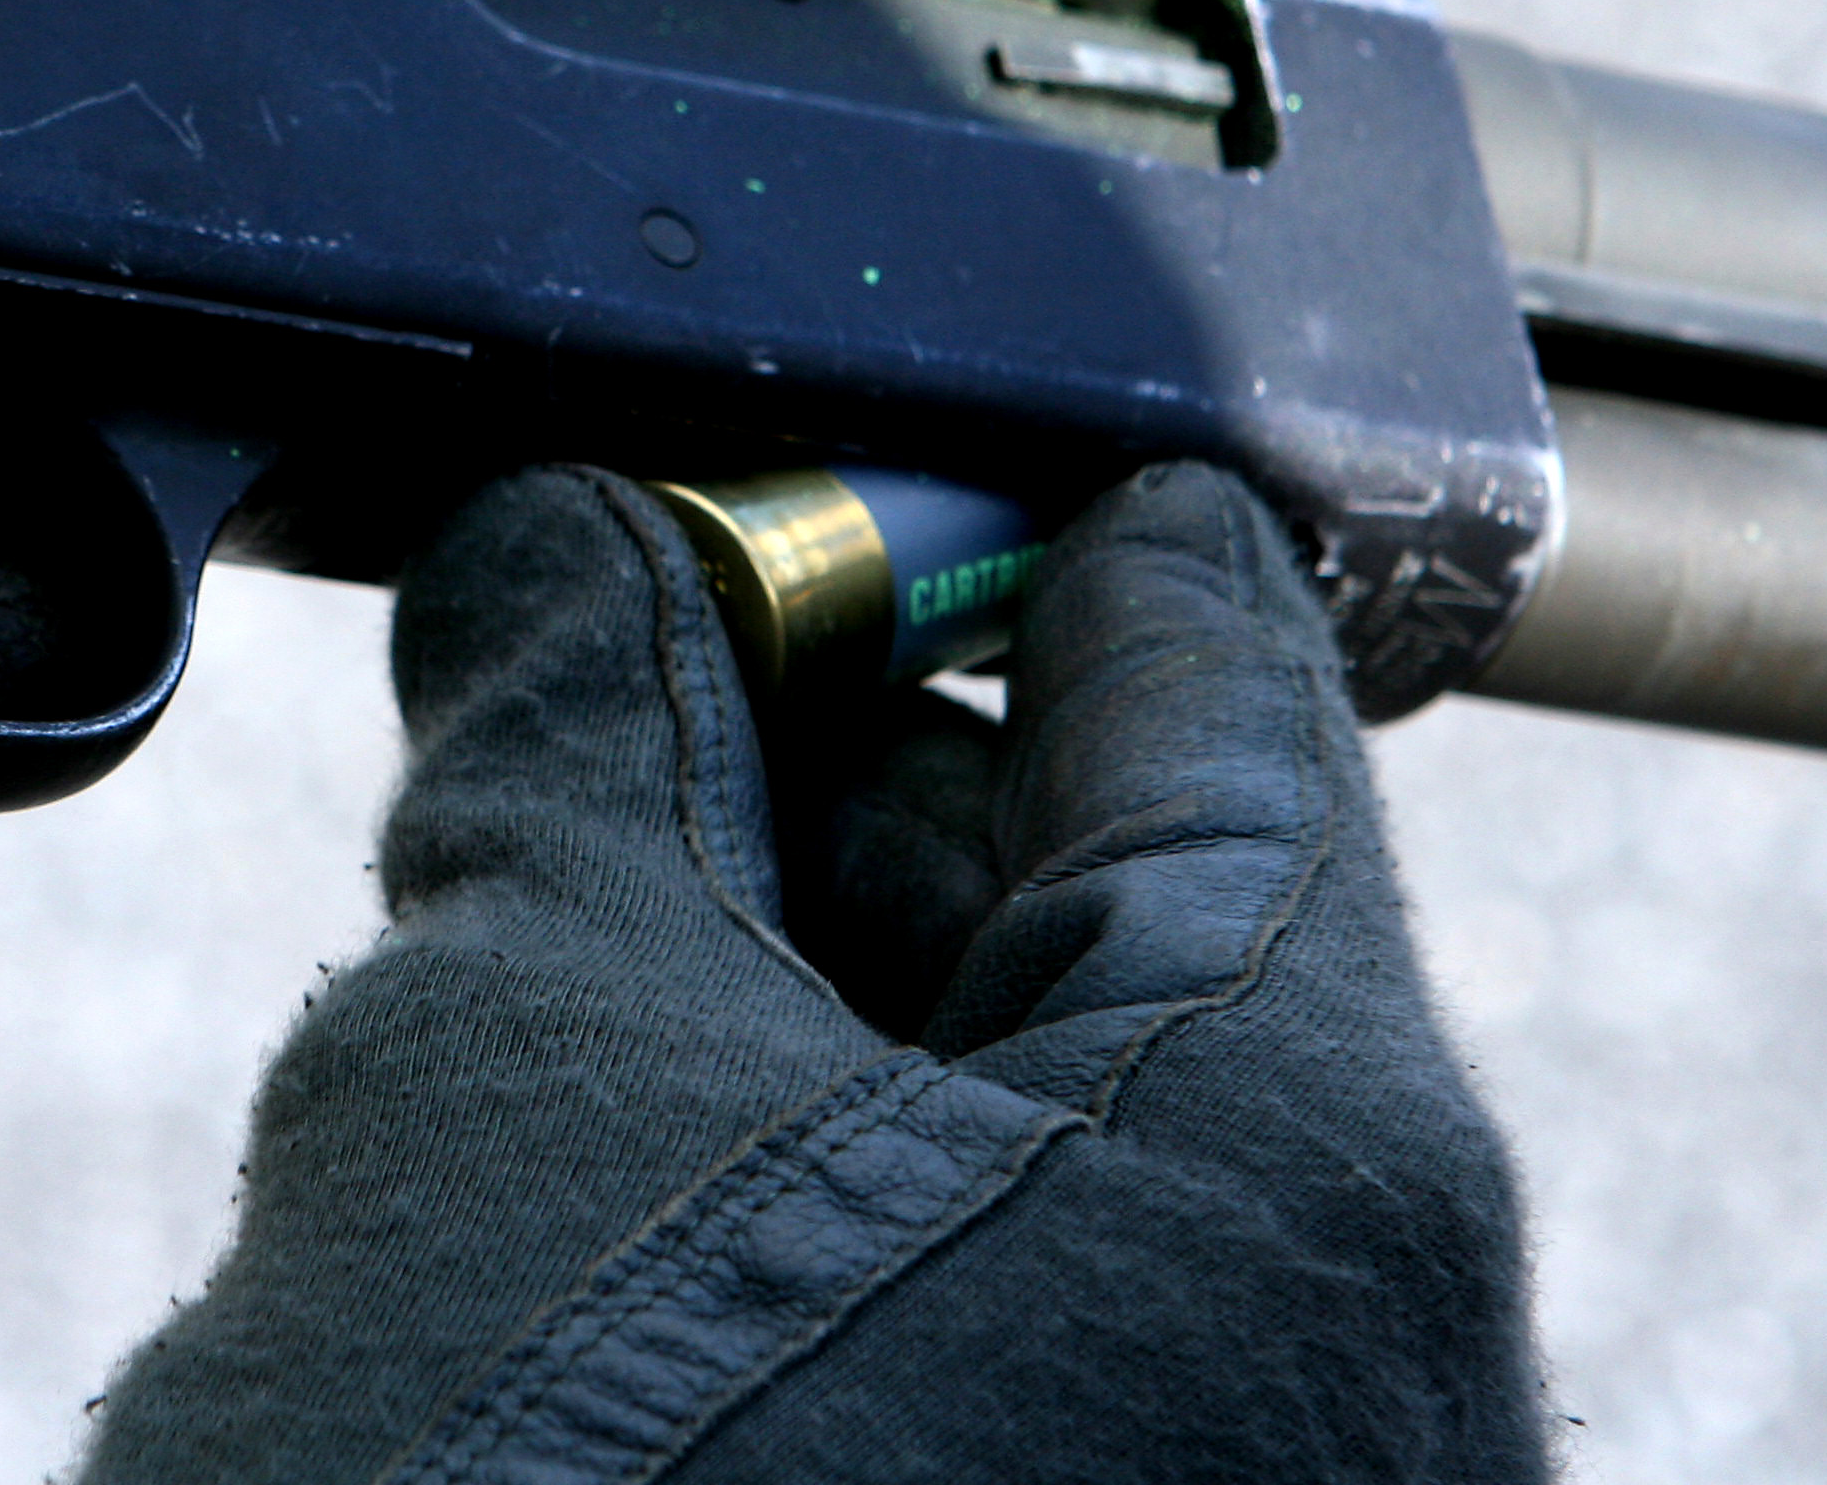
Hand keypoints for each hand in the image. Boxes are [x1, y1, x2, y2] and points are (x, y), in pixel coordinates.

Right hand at [82, 462, 1547, 1483]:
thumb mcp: (525, 1053)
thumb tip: (573, 545)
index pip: (1204, 680)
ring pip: (964, 1128)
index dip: (1023, 518)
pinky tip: (521, 1172)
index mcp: (1300, 1153)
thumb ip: (571, 749)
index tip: (886, 445)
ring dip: (728, 988)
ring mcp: (1168, 1484)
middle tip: (599, 650)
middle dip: (816, 764)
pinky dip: (726, 1197)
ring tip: (512, 907)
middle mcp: (1314, 1354)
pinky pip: (913, 1317)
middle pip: (1080, 911)